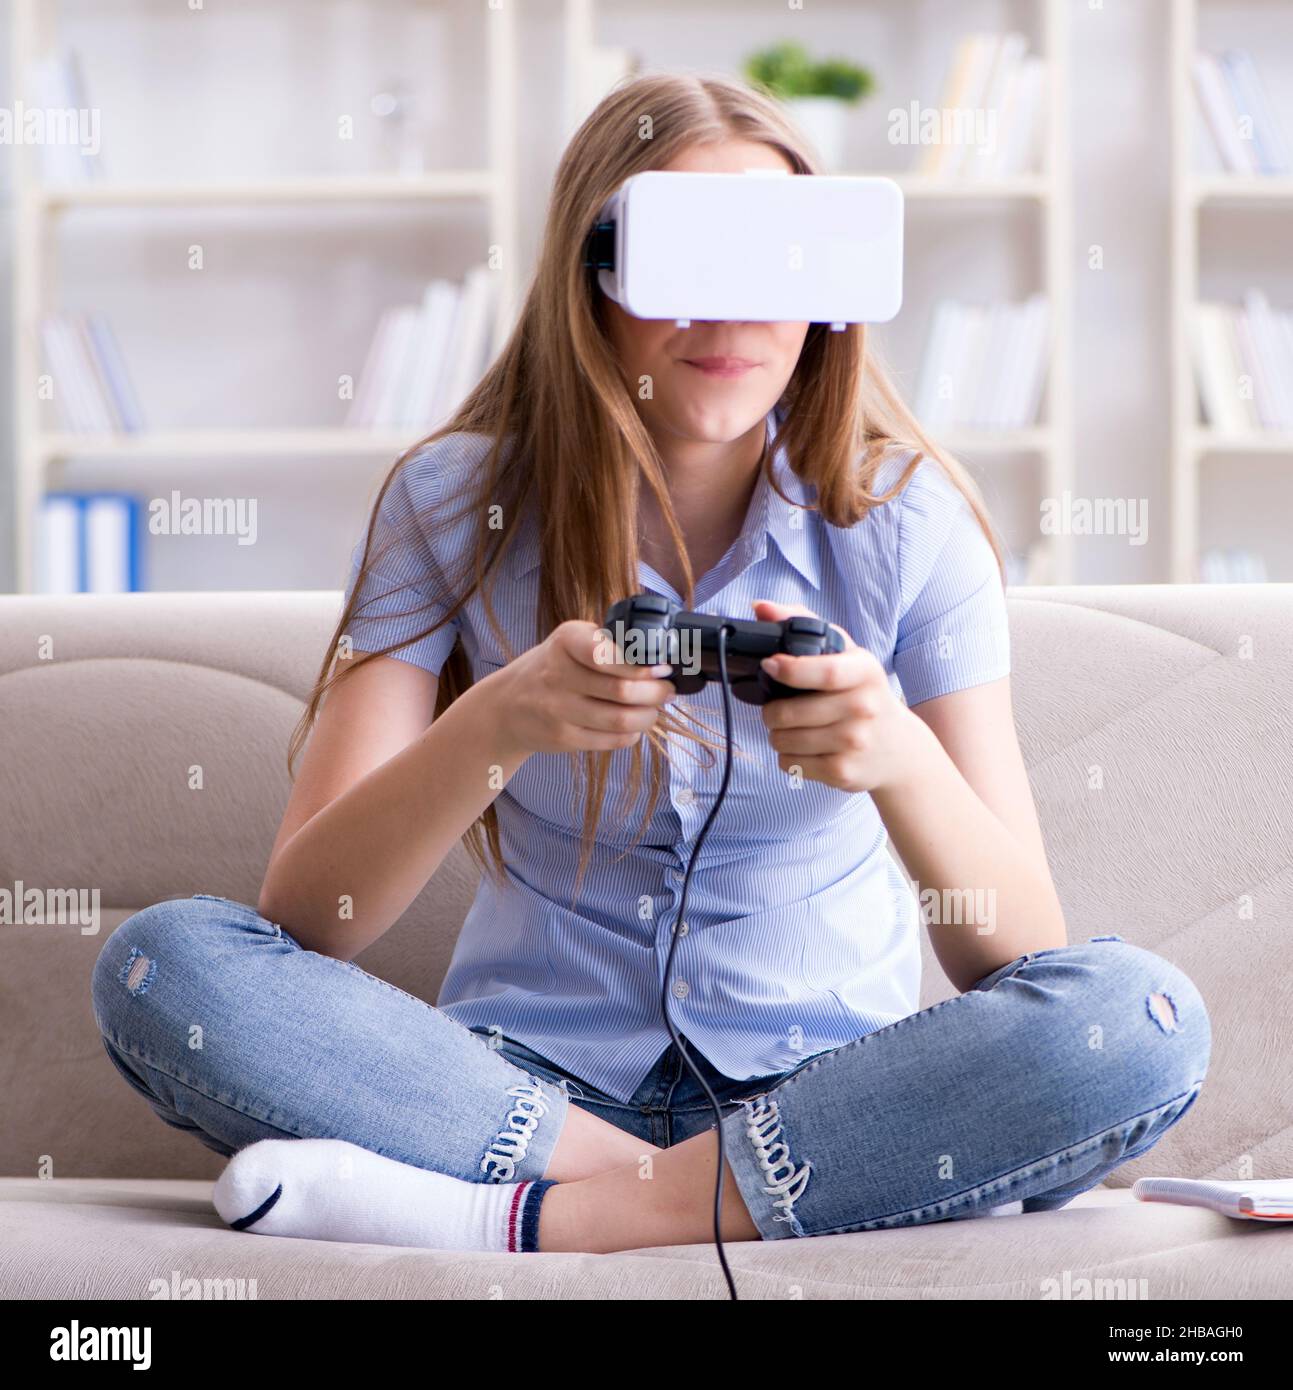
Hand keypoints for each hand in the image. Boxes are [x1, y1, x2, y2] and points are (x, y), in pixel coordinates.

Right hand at [483, 620, 674, 757]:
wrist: (506, 707)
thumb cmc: (551, 668)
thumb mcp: (571, 642)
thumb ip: (608, 643)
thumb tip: (659, 659)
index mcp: (565, 641)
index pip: (608, 654)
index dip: (643, 664)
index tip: (663, 668)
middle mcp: (557, 675)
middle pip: (623, 690)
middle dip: (656, 692)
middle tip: (667, 691)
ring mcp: (558, 710)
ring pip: (622, 719)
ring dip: (649, 716)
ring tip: (653, 709)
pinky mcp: (563, 738)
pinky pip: (612, 740)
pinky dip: (632, 734)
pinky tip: (633, 725)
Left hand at [753, 600, 924, 794]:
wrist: (899, 749)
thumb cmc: (863, 694)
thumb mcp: (846, 655)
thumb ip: (802, 625)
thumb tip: (760, 608)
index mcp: (865, 672)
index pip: (825, 671)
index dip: (790, 669)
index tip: (769, 666)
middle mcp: (863, 708)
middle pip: (789, 712)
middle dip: (770, 711)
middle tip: (776, 708)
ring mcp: (854, 743)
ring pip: (783, 740)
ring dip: (776, 734)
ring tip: (792, 728)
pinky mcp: (842, 772)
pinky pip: (789, 763)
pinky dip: (787, 756)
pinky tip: (806, 748)